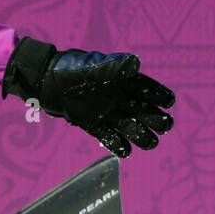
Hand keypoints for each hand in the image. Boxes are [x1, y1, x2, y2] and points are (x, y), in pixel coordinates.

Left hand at [2, 37, 175, 157]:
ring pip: (131, 127)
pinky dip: (118, 144)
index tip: (168, 102)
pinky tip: (126, 150)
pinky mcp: (93, 123)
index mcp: (124, 81)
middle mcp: (119, 98)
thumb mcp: (92, 67)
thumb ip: (113, 67)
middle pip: (146, 112)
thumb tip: (135, 63)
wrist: (46, 81)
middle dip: (157, 120)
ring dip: (142, 135)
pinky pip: (109, 137)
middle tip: (164, 126)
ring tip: (149, 142)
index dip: (161, 96)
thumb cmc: (71, 69)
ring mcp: (107, 111)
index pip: (150, 89)